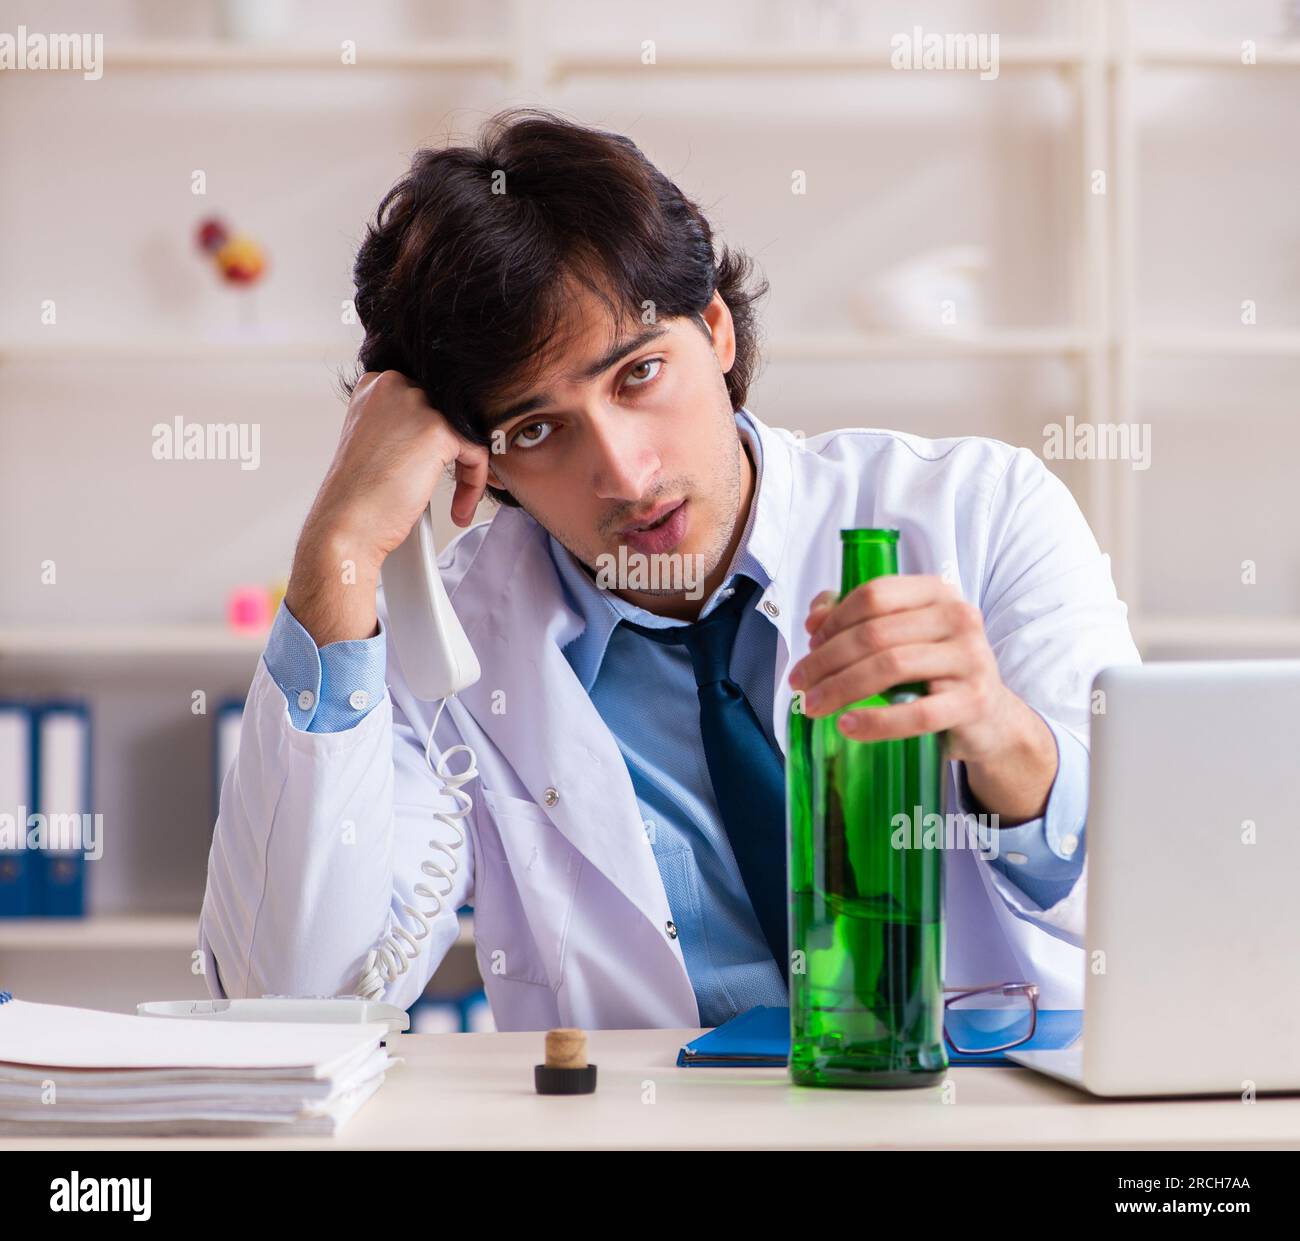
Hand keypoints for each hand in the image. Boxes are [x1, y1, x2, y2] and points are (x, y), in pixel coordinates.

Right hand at [286, 371, 490, 644]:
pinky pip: (477, 453)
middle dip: (456, 454)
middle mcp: (392, 386)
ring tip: (457, 503)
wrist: (345, 525)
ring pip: (467, 434)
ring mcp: (414, 404)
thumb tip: (438, 430)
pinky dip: (475, 484)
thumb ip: (402, 425)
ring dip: (469, 472)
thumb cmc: (357, 496)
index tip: (438, 468)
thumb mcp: (376, 442)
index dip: (439, 439)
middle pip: (451, 414)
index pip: (430, 400)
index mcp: (375, 385)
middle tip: (453, 487)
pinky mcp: (436, 430)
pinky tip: (459, 509)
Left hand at [786, 575, 1056, 822]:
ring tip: (813, 706)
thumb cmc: (936, 672)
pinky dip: (876, 722)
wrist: (989, 718)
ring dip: (841, 688)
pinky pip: (917, 713)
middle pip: (875, 633)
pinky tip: (848, 726)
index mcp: (937, 592)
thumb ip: (859, 619)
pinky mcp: (974, 701)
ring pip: (890, 667)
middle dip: (826, 659)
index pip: (874, 595)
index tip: (809, 644)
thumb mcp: (901, 637)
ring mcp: (970, 658)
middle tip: (799, 682)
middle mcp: (958, 617)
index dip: (834, 620)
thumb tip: (814, 616)